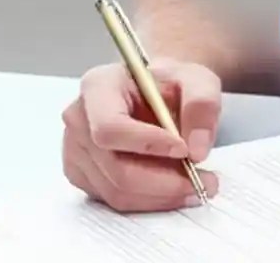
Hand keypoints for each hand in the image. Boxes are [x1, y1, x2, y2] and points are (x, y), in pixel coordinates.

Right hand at [61, 60, 222, 211]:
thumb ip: (201, 105)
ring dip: (161, 195)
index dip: (147, 145)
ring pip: (117, 190)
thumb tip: (197, 150)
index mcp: (98, 86)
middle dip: (164, 182)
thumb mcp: (196, 79)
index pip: (110, 127)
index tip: (184, 150)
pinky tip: (172, 186)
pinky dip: (149, 200)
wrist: (154, 94)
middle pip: (116, 168)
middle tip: (204, 181)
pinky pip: (115, 199)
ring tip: (195, 184)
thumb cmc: (169, 84)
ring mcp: (75, 150)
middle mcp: (79, 119)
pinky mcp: (82, 174)